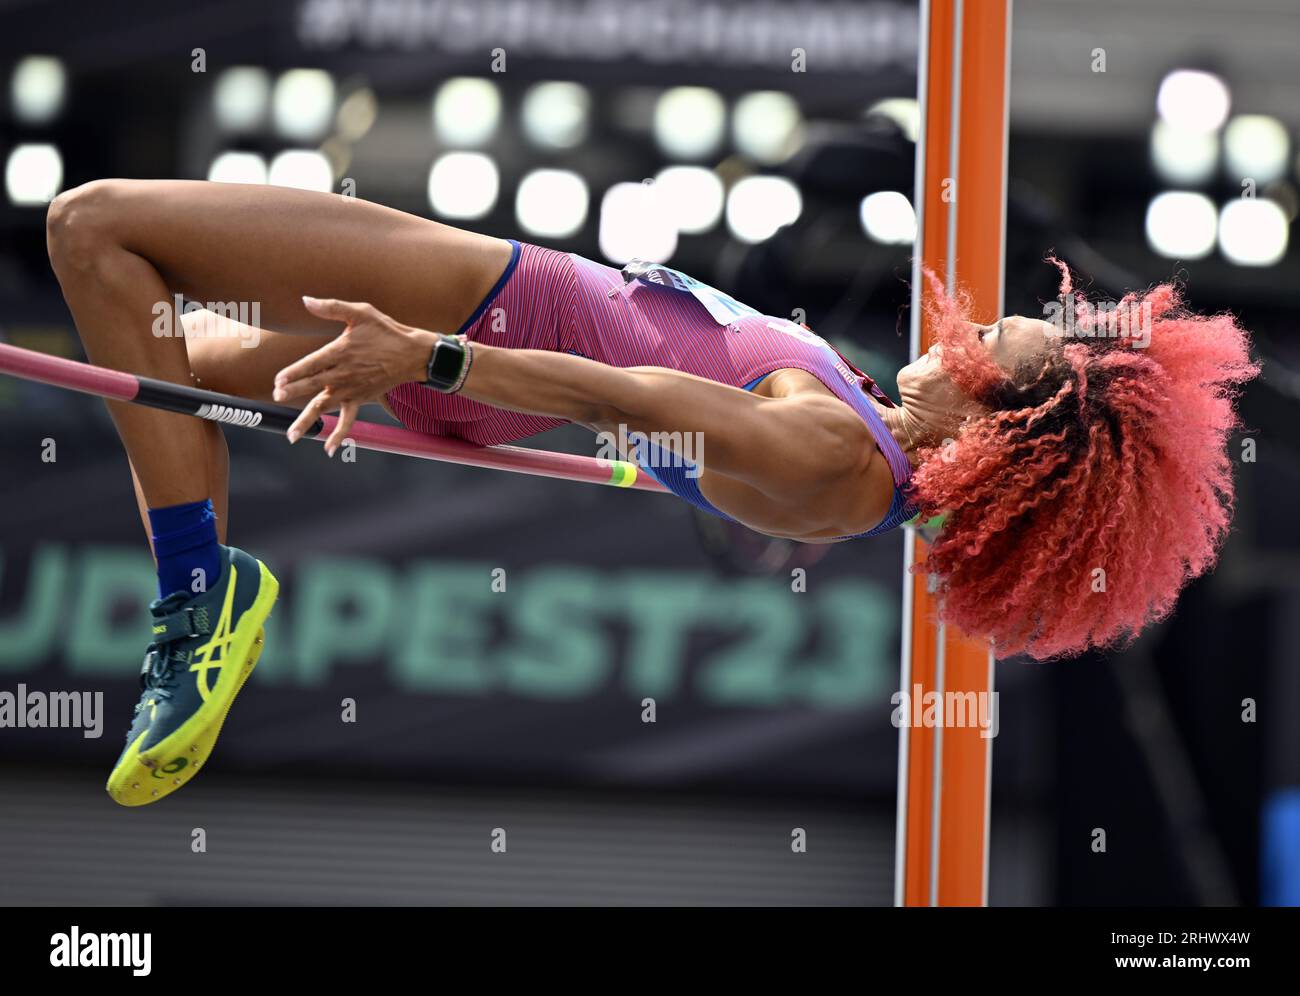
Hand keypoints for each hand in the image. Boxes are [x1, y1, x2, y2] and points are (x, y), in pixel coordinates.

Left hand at [273, 296, 435, 455]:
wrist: (413, 354)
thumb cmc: (386, 331)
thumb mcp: (361, 313)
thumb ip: (331, 307)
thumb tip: (305, 300)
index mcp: (340, 352)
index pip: (310, 364)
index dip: (292, 373)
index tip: (277, 380)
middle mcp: (343, 374)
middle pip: (311, 386)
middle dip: (292, 392)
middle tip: (277, 396)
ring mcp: (351, 390)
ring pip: (324, 407)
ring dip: (306, 421)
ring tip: (291, 435)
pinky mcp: (361, 400)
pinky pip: (348, 420)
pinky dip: (339, 435)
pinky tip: (329, 448)